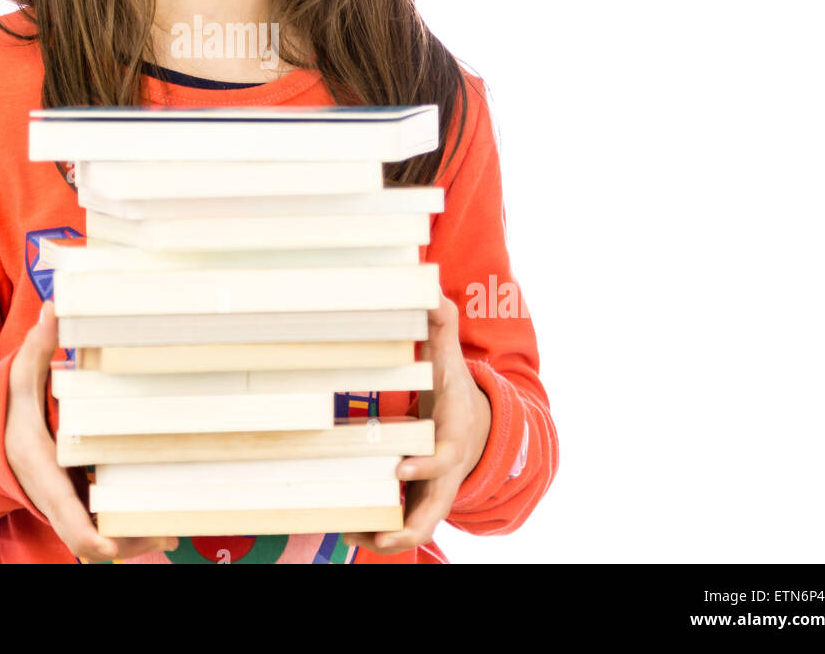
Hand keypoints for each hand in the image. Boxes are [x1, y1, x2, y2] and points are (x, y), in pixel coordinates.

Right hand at [5, 300, 177, 561]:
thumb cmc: (10, 411)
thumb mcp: (19, 380)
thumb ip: (37, 348)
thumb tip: (53, 308)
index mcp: (43, 473)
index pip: (68, 521)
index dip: (95, 538)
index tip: (118, 542)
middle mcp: (58, 497)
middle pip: (95, 539)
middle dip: (130, 540)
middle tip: (170, 533)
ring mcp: (70, 503)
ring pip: (105, 534)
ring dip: (138, 534)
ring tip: (176, 528)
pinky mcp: (81, 498)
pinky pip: (106, 520)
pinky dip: (132, 521)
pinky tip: (165, 512)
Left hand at [343, 296, 491, 555]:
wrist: (476, 426)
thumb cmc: (454, 389)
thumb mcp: (451, 356)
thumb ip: (442, 323)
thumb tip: (431, 286)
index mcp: (454, 434)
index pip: (446, 456)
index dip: (427, 466)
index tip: (401, 469)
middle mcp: (448, 470)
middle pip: (436, 506)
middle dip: (410, 523)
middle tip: (376, 529)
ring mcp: (437, 491)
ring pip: (421, 527)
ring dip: (389, 538)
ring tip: (351, 534)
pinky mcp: (422, 502)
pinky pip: (406, 528)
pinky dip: (381, 534)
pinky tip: (348, 529)